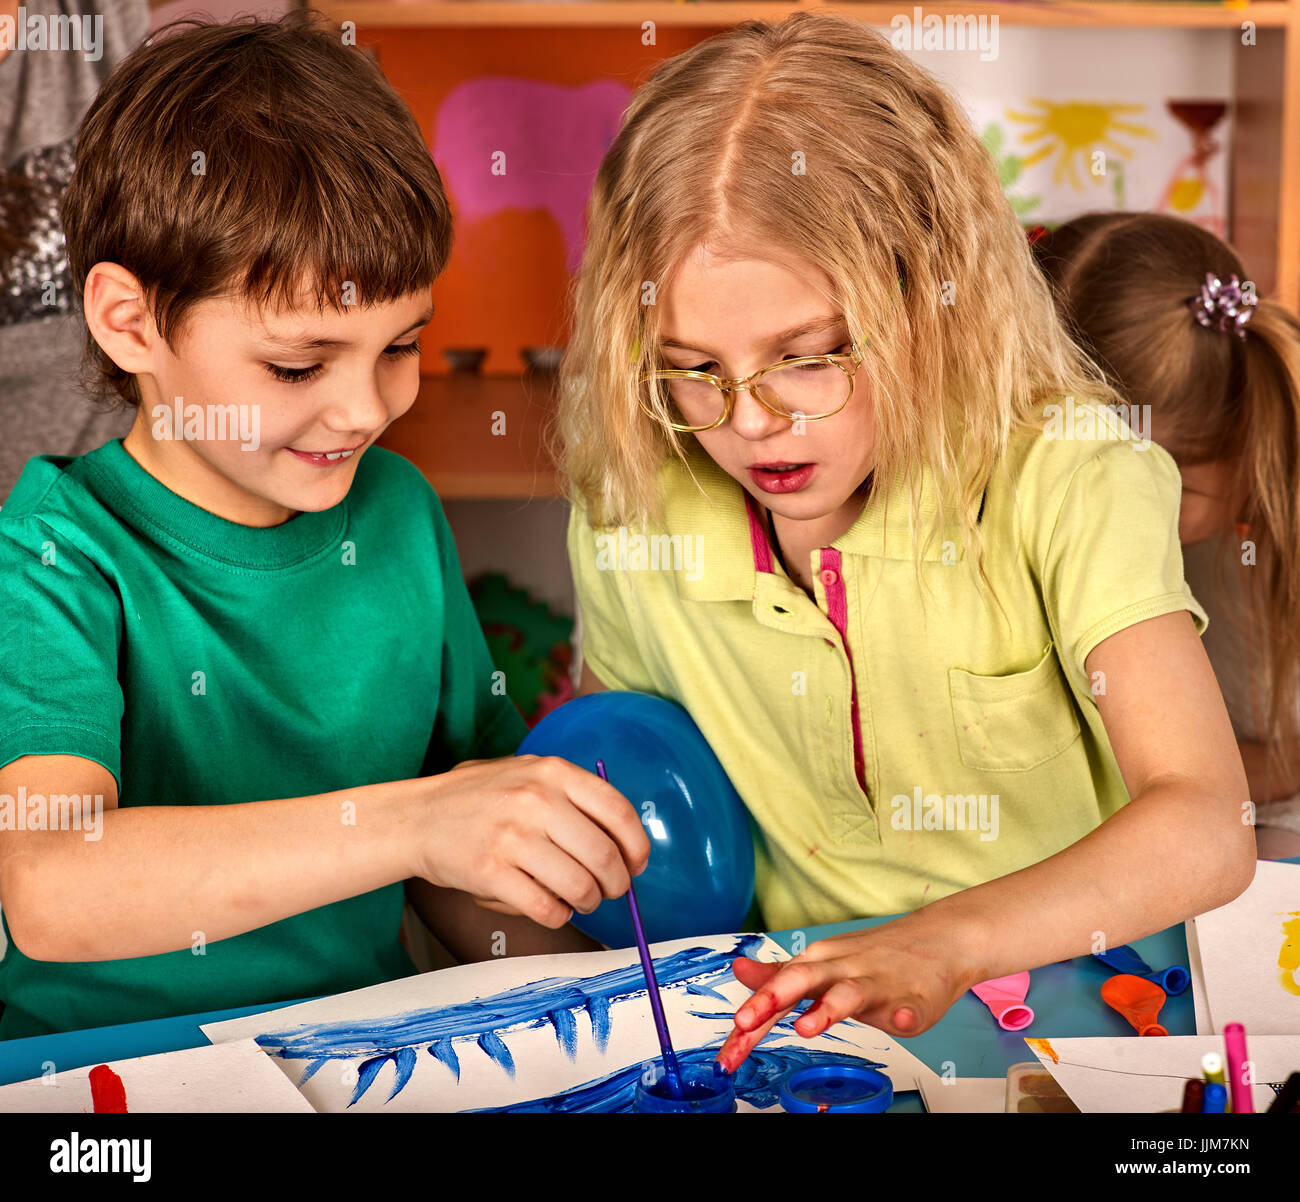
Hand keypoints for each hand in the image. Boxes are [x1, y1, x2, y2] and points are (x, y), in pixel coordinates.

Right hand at [416, 754, 649, 928]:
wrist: (417, 816)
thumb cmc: (479, 798)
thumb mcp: (527, 773)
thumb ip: (572, 796)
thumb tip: (623, 843)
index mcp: (552, 772)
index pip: (617, 811)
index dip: (636, 846)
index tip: (637, 864)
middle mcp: (536, 800)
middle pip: (604, 856)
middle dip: (616, 884)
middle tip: (610, 891)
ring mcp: (512, 837)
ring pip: (580, 887)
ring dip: (587, 902)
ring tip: (580, 900)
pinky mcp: (490, 872)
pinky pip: (546, 908)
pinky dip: (557, 915)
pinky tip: (550, 907)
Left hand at [716, 910, 983, 1071]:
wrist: (938, 940)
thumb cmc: (874, 958)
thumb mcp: (823, 964)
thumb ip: (782, 975)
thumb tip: (739, 970)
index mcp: (819, 964)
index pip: (776, 990)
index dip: (750, 1019)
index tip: (727, 1052)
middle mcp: (843, 969)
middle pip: (803, 978)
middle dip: (771, 997)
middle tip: (744, 1022)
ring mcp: (879, 983)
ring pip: (850, 993)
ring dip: (827, 1009)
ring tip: (806, 1028)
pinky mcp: (915, 998)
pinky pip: (909, 1008)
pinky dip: (903, 1014)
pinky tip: (899, 1021)